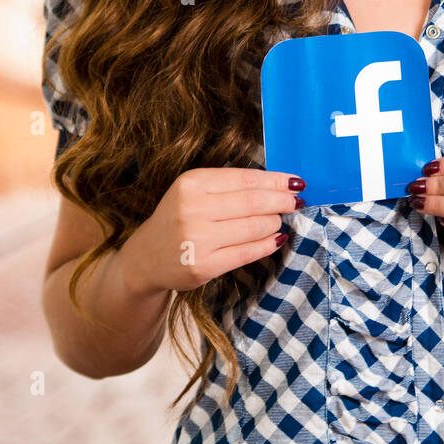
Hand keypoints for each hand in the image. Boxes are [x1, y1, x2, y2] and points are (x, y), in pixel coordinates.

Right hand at [121, 167, 304, 298]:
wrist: (147, 257)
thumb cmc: (179, 218)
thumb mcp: (195, 191)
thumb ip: (229, 186)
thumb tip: (278, 183)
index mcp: (191, 183)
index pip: (245, 178)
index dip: (275, 180)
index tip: (295, 181)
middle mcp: (192, 208)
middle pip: (253, 201)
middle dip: (281, 201)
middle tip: (297, 201)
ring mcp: (197, 238)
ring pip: (254, 227)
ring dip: (275, 222)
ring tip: (281, 220)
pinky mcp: (203, 265)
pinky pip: (247, 252)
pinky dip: (268, 244)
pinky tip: (278, 238)